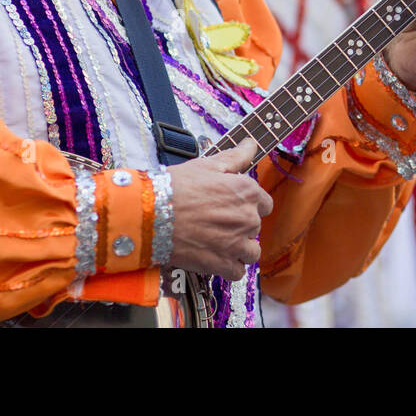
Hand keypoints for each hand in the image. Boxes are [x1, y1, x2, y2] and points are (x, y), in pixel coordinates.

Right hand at [165, 139, 272, 281]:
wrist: (151, 214)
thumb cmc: (176, 187)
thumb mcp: (207, 164)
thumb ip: (235, 157)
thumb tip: (251, 144)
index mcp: (247, 192)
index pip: (264, 203)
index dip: (248, 204)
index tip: (232, 206)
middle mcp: (247, 218)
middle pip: (254, 226)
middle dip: (239, 225)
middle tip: (216, 221)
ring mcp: (236, 243)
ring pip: (251, 251)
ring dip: (239, 248)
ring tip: (218, 241)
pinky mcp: (222, 263)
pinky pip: (238, 271)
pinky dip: (229, 267)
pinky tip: (215, 256)